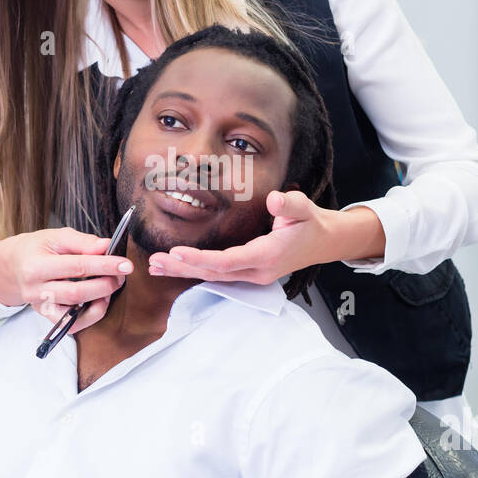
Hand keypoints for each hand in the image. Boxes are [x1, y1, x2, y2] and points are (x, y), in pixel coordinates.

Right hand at [0, 227, 132, 332]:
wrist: (11, 267)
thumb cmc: (36, 249)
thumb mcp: (55, 236)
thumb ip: (83, 241)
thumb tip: (107, 246)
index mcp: (35, 265)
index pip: (77, 266)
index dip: (105, 265)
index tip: (126, 264)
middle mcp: (35, 290)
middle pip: (77, 293)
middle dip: (105, 284)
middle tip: (121, 274)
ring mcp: (40, 306)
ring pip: (75, 312)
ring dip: (100, 300)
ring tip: (111, 286)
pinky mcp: (46, 316)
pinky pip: (71, 325)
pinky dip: (90, 315)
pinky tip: (99, 301)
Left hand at [146, 191, 376, 283]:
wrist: (323, 243)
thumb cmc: (310, 224)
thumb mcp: (305, 208)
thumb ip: (290, 204)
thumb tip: (274, 200)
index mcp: (268, 255)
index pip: (229, 261)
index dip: (202, 259)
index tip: (178, 252)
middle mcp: (257, 271)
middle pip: (214, 273)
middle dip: (183, 268)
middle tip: (155, 262)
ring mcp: (252, 275)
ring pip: (213, 277)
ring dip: (184, 272)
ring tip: (155, 267)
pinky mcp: (247, 273)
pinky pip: (218, 274)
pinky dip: (195, 271)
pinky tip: (175, 267)